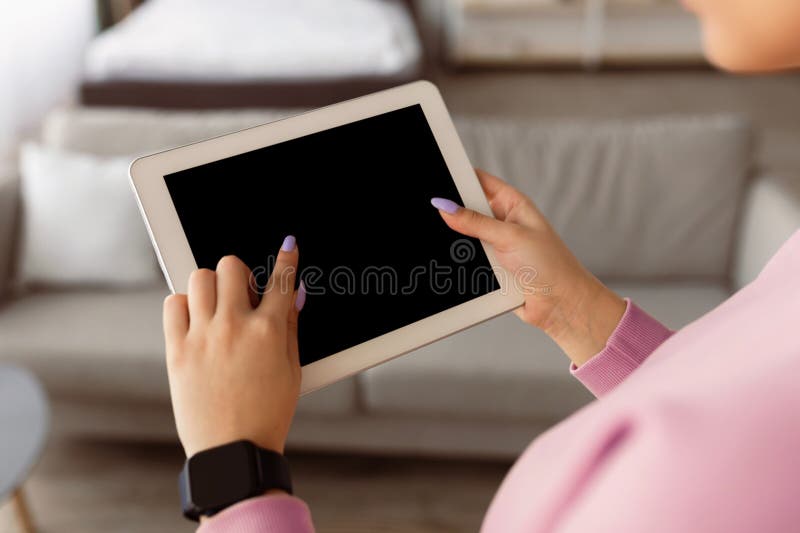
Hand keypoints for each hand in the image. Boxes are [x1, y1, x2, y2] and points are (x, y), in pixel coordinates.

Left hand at [163, 237, 305, 457]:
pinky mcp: (177, 350)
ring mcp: (202, 337)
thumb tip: (292, 294)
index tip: (288, 246)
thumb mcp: (291, 369)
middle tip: (242, 295)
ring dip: (211, 285)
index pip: (280, 280)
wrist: (232, 450)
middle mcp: (233, 327)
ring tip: (218, 308)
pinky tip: (197, 322)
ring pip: (199, 277)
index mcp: (267, 332)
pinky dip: (185, 305)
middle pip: (230, 266)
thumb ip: (290, 326)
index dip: (287, 258)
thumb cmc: (266, 414)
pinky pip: (173, 304)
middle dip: (239, 274)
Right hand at [432, 170, 625, 366]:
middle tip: (437, 217)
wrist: (559, 303)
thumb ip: (476, 222)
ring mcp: (494, 245)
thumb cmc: (550, 265)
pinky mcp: (489, 267)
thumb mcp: (510, 236)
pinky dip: (462, 262)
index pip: (479, 181)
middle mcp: (502, 222)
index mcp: (512, 204)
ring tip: (457, 247)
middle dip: (453, 214)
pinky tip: (459, 265)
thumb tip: (446, 207)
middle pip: (466, 210)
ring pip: (464, 238)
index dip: (459, 178)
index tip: (437, 179)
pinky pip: (466, 260)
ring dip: (458, 243)